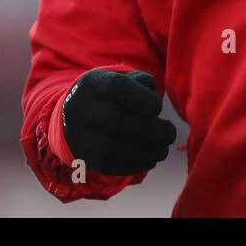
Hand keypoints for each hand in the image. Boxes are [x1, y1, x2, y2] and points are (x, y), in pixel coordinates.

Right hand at [61, 68, 177, 175]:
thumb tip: (155, 104)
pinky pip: (112, 166)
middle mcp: (83, 109)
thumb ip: (143, 83)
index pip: (117, 88)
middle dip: (151, 130)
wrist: (75, 116)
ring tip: (163, 149)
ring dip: (147, 152)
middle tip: (170, 133)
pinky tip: (150, 159)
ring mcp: (82, 136)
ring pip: (113, 148)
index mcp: (95, 85)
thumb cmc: (112, 96)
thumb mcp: (123, 79)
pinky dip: (136, 165)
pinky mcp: (87, 159)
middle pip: (115, 121)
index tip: (157, 107)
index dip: (143, 99)